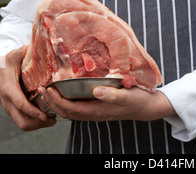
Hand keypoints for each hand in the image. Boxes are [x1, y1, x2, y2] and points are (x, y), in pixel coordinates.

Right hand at [0, 46, 55, 130]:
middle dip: (38, 124)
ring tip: (52, 119)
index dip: (34, 112)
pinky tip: (45, 115)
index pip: (22, 105)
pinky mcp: (12, 109)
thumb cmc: (9, 60)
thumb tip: (46, 46)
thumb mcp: (17, 54)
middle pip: (22, 121)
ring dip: (37, 124)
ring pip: (22, 124)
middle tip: (53, 120)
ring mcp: (9, 107)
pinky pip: (22, 120)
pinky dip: (33, 121)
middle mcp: (8, 101)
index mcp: (10, 89)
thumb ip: (30, 51)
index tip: (45, 115)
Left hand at [38, 84, 174, 121]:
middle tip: (40, 88)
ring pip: (71, 110)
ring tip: (48, 90)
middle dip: (51, 102)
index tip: (47, 88)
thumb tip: (94, 90)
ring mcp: (96, 110)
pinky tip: (66, 91)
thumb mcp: (127, 95)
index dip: (56, 100)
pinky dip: (68, 100)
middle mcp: (94, 113)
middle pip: (67, 111)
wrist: (148, 106)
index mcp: (97, 110)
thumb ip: (111, 94)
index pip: (70, 108)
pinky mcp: (99, 106)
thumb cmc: (138, 99)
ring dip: (58, 102)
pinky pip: (79, 106)